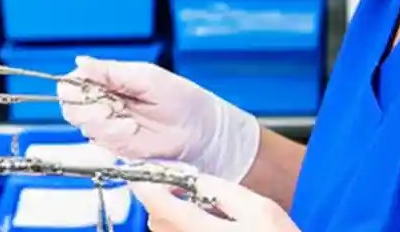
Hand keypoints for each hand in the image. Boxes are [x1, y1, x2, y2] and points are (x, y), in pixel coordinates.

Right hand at [57, 56, 260, 181]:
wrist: (200, 129)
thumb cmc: (179, 97)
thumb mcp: (145, 76)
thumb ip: (111, 71)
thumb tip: (80, 61)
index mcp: (107, 80)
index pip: (72, 83)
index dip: (72, 87)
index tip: (87, 89)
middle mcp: (102, 102)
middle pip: (71, 107)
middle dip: (86, 108)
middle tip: (109, 108)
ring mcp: (108, 125)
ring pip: (84, 126)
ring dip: (103, 124)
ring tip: (128, 122)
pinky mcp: (115, 145)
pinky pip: (100, 143)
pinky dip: (113, 137)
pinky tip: (131, 132)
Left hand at [130, 174, 299, 231]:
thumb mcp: (257, 208)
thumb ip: (220, 190)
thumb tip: (192, 179)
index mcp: (205, 231)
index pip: (159, 206)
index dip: (146, 186)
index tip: (141, 173)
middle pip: (158, 220)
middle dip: (162, 199)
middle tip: (182, 187)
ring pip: (164, 231)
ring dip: (171, 215)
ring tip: (202, 210)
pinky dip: (181, 228)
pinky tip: (206, 225)